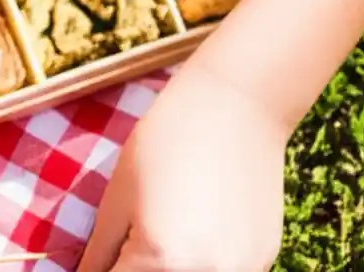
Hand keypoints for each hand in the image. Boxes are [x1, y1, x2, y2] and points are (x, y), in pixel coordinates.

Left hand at [77, 66, 288, 270]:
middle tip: (128, 242)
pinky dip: (200, 264)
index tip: (100, 258)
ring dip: (167, 268)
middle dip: (133, 268)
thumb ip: (100, 254)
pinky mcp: (263, 262)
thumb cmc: (164, 143)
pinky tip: (196, 230)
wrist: (236, 107)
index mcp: (160, 260)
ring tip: (164, 228)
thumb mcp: (117, 199)